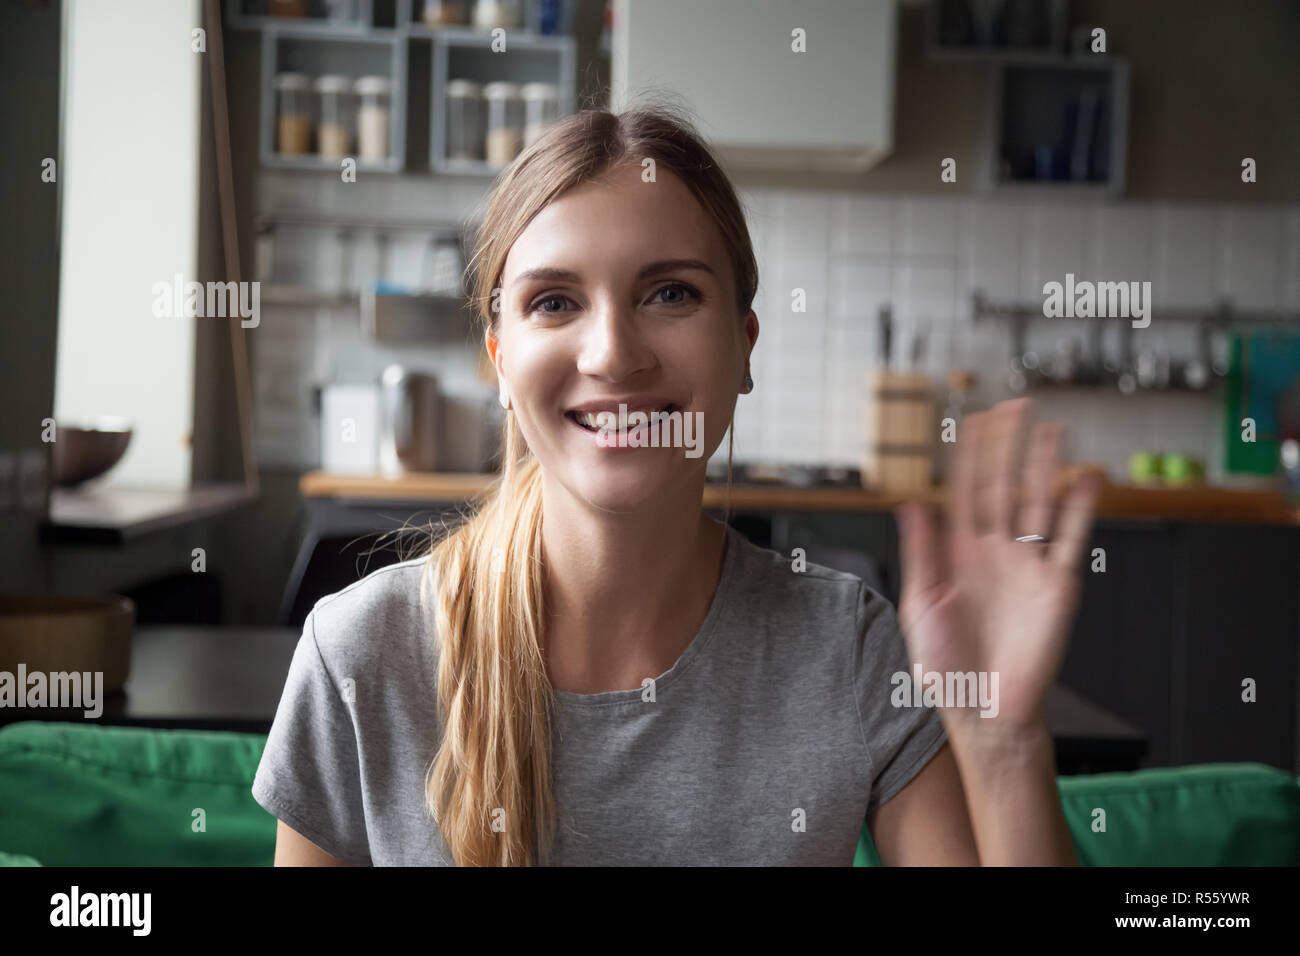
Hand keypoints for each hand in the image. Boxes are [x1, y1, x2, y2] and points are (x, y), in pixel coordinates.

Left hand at [893, 399, 1100, 739]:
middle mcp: (994, 552)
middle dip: (1010, 447)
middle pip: (1004, 486)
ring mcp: (1027, 566)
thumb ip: (920, 551)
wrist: (984, 709)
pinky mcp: (1057, 586)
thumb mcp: (921, 603)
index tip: (973, 420)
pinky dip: (1081, 509)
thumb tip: (910, 502)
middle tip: (1016, 406)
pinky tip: (1086, 478)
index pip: (965, 491)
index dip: (970, 456)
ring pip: (1039, 503)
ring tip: (1051, 430)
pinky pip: (1071, 539)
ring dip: (1045, 466)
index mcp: (957, 553)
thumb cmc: (944, 665)